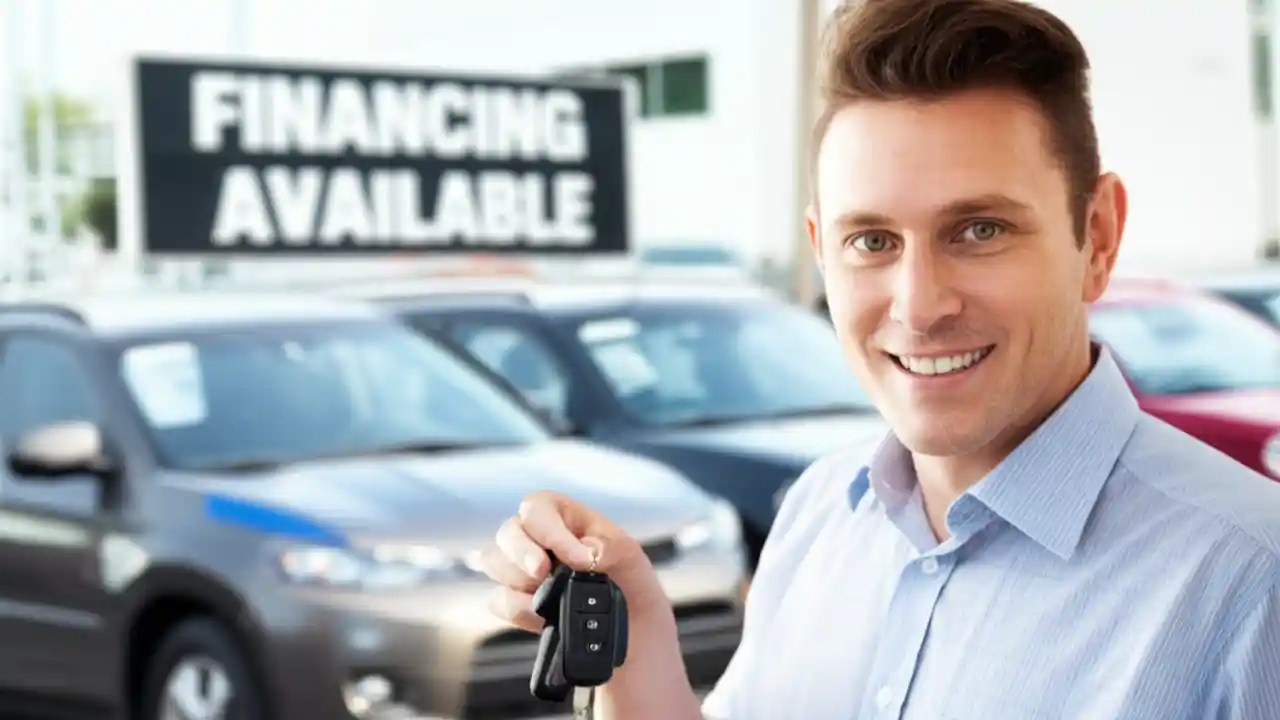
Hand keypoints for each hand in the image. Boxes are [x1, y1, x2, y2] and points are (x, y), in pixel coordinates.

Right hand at [480, 490, 662, 632]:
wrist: (632, 628)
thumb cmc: (628, 580)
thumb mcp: (630, 556)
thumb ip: (609, 547)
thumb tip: (586, 550)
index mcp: (562, 515)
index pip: (537, 508)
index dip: (550, 531)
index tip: (577, 559)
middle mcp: (535, 537)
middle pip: (507, 532)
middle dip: (523, 553)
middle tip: (544, 573)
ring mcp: (521, 569)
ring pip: (494, 562)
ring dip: (520, 580)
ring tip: (552, 594)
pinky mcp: (514, 601)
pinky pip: (497, 600)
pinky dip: (519, 609)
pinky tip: (543, 616)